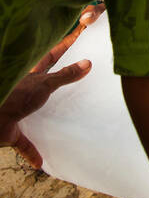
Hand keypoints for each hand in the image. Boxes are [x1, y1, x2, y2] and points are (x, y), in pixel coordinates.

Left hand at [0, 5, 102, 168]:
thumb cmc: (14, 95)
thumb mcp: (44, 84)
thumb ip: (65, 76)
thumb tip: (88, 63)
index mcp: (31, 74)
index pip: (50, 55)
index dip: (64, 46)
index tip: (78, 36)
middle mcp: (24, 90)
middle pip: (43, 81)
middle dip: (55, 79)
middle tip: (75, 75)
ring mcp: (17, 110)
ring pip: (33, 111)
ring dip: (44, 116)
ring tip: (60, 118)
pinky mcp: (12, 131)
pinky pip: (23, 143)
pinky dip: (31, 151)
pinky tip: (40, 161)